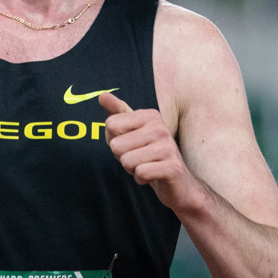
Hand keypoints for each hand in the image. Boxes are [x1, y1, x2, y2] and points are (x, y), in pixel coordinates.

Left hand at [101, 93, 197, 212]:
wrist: (176, 182)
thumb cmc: (148, 154)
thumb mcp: (130, 132)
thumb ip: (116, 113)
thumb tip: (102, 96)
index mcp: (150, 115)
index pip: (111, 124)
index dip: (115, 139)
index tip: (131, 143)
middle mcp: (161, 128)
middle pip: (116, 145)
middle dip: (122, 157)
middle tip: (139, 158)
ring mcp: (169, 147)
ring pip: (127, 161)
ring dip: (132, 169)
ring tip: (146, 166)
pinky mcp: (173, 167)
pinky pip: (140, 173)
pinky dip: (141, 179)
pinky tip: (152, 176)